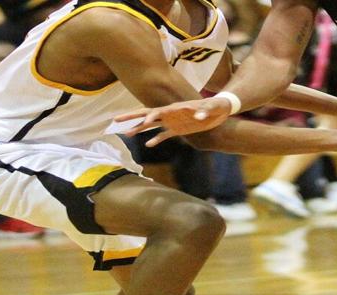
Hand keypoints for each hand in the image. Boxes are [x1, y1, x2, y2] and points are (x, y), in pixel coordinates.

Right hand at [115, 95, 233, 145]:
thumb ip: (205, 110)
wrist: (220, 113)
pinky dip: (156, 139)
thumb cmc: (216, 108)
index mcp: (175, 108)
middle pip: (146, 115)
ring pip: (151, 126)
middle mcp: (170, 113)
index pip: (158, 111)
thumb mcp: (211, 107)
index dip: (149, 117)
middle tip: (115, 120)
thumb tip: (200, 115)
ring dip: (139, 129)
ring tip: (126, 134)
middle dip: (131, 117)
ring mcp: (172, 121)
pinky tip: (148, 145)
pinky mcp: (178, 129)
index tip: (143, 124)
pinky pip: (163, 135)